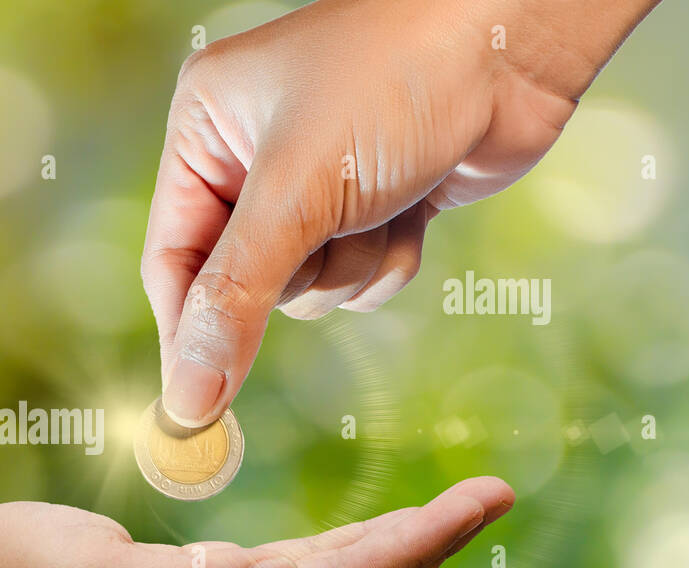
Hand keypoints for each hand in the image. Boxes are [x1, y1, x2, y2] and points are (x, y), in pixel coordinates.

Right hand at [142, 0, 658, 426]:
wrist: (516, 38)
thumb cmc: (394, 81)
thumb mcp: (296, 192)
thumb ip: (234, 299)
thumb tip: (188, 400)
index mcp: (205, 131)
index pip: (172, 259)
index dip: (187, 332)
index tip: (194, 408)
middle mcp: (250, 158)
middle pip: (241, 284)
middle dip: (296, 271)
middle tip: (329, 228)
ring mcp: (315, 183)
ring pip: (306, 289)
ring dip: (350, 263)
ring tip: (384, 199)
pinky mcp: (374, 204)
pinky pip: (357, 278)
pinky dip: (388, 260)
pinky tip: (414, 207)